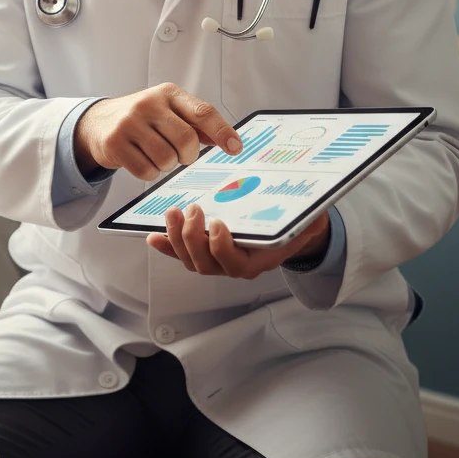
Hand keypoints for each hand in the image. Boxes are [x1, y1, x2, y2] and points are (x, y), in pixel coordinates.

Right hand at [75, 83, 242, 178]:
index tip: (235, 148)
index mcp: (168, 93)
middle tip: (181, 155)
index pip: (202, 112)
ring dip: (167, 165)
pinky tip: (142, 159)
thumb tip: (228, 140)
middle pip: (186, 140)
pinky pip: (146, 171)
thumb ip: (196, 123)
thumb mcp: (169, 110)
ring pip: (166, 159)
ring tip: (157, 154)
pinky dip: (150, 172)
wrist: (99, 121)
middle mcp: (148, 104)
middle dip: (188, 155)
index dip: (222, 131)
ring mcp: (129, 123)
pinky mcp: (115, 143)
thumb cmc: (142, 117)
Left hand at [147, 203, 330, 278]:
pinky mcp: (206, 251)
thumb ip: (302, 211)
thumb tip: (305, 192)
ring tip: (173, 213)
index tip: (218, 223)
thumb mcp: (303, 215)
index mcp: (259, 260)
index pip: (235, 265)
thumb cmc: (297, 219)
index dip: (222, 247)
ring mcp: (219, 260)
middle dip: (193, 238)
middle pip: (206, 264)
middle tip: (193, 210)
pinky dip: (167, 246)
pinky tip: (153, 237)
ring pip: (191, 261)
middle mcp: (236, 264)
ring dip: (177, 238)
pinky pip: (183, 254)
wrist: (296, 229)